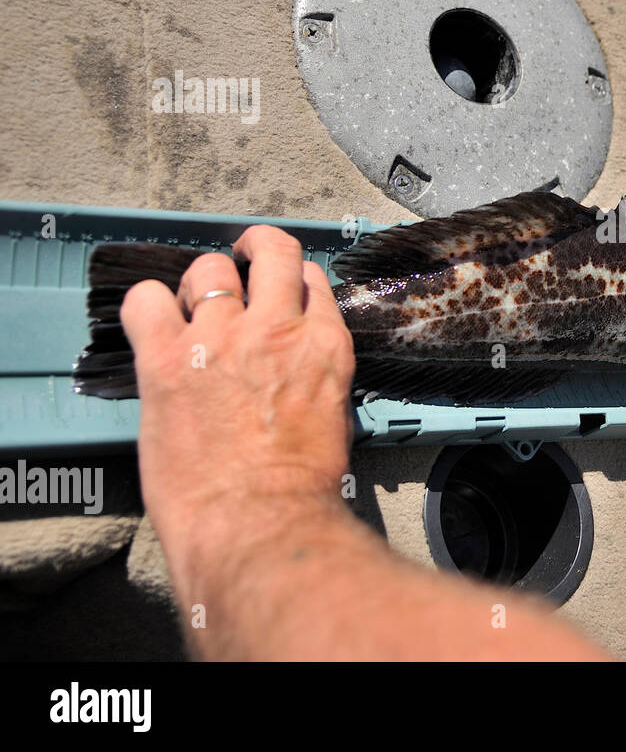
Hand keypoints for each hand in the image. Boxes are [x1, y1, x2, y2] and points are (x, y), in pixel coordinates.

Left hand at [120, 225, 354, 584]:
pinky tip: (153, 324)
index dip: (290, 281)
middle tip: (238, 261)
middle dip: (254, 250)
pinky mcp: (167, 359)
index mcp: (325, 345)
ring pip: (208, 270)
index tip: (277, 290)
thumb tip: (290, 368)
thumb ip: (313, 374)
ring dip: (200, 287)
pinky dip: (148, 306)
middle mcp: (277, 328)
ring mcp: (222, 338)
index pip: (310, 281)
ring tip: (192, 311)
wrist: (261, 523)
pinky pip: (146, 300)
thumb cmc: (298, 489)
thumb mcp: (332, 416)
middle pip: (270, 251)